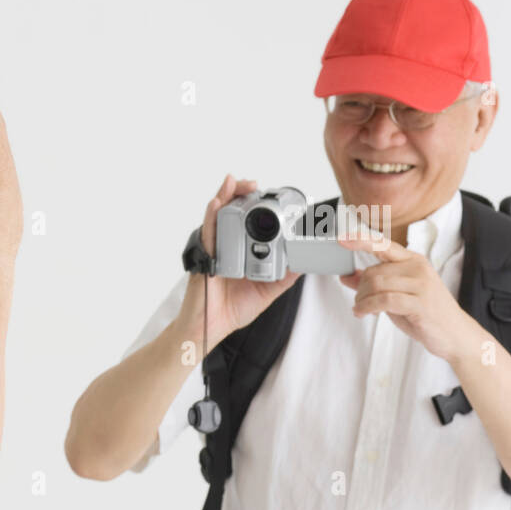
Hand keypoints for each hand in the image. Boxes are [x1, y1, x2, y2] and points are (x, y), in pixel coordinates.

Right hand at [176, 174, 302, 347]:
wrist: (212, 327)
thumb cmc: (233, 310)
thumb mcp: (268, 291)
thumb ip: (286, 276)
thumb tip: (306, 261)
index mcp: (242, 251)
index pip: (249, 220)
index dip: (257, 204)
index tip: (270, 195)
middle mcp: (227, 246)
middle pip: (232, 212)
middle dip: (241, 193)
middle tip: (254, 184)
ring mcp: (214, 249)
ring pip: (218, 216)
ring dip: (226, 196)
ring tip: (234, 182)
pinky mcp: (204, 257)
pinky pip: (207, 233)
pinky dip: (211, 217)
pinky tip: (218, 203)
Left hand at [337, 230, 476, 361]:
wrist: (453, 333)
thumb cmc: (423, 312)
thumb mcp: (396, 294)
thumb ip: (373, 284)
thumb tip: (345, 275)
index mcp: (413, 260)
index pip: (384, 245)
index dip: (362, 240)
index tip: (342, 239)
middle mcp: (418, 268)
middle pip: (373, 272)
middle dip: (359, 290)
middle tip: (359, 303)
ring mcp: (421, 284)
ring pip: (376, 285)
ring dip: (361, 300)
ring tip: (361, 309)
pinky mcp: (420, 303)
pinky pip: (383, 300)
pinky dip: (367, 307)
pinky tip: (363, 313)